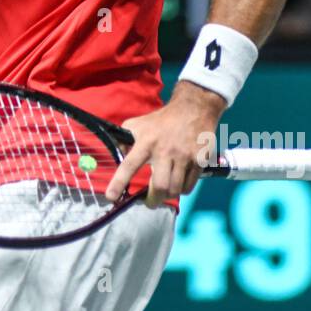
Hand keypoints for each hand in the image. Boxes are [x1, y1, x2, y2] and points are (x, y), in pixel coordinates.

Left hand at [105, 81, 226, 205]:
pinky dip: (182, 189)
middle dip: (153, 200)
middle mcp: (165, 150)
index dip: (119, 182)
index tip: (110, 197)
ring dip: (167, 195)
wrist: (193, 109)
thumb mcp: (137, 125)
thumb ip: (124, 141)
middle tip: (149, 202)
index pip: (129, 165)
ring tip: (164, 191)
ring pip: (175, 189)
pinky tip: (178, 182)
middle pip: (159, 186)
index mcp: (146, 141)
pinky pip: (189, 186)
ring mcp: (184, 156)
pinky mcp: (200, 161)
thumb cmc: (161, 120)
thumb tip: (116, 158)